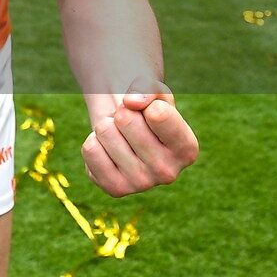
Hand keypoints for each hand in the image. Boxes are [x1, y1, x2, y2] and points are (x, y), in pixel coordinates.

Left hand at [82, 78, 198, 196]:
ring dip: (107, 125)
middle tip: (129, 122)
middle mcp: (169, 173)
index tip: (147, 108)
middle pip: (126, 120)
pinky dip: (93, 141)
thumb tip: (131, 102)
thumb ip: (148, 87)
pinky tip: (108, 150)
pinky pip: (90, 150)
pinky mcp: (115, 189)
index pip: (157, 114)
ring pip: (105, 131)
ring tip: (120, 136)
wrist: (125, 130)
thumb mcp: (154, 91)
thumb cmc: (145, 108)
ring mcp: (141, 184)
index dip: (145, 100)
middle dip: (122, 112)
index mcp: (187, 149)